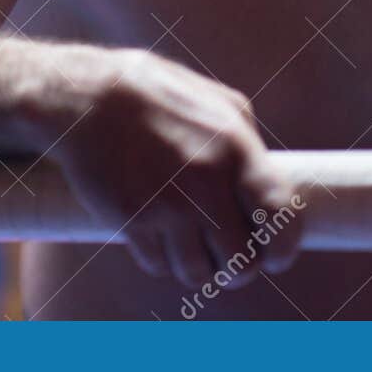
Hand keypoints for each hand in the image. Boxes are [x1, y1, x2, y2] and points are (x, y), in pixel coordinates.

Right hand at [52, 49, 302, 288]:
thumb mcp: (219, 105)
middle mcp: (205, 182)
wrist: (88, 99)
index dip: (283, 248)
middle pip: (241, 261)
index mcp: (236, 149)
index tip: (275, 257)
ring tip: (193, 250)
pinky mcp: (132, 220)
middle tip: (228, 258)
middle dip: (239, 268)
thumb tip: (268, 193)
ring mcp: (166, 205)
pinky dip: (162, 260)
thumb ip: (249, 147)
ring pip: (198, 274)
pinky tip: (160, 238)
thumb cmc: (159, 97)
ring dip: (199, 269)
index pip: (279, 217)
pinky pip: (158, 265)